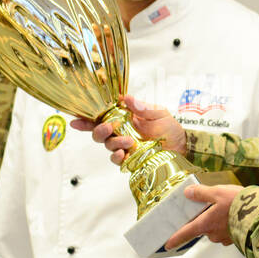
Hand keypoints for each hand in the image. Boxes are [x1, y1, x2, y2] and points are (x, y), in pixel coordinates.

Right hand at [71, 94, 185, 166]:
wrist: (182, 145)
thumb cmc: (170, 127)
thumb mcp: (158, 112)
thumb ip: (142, 107)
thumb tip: (126, 98)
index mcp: (124, 118)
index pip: (101, 117)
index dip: (86, 120)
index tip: (76, 120)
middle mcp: (120, 132)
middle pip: (99, 133)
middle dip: (99, 131)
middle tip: (109, 128)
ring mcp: (124, 146)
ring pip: (107, 146)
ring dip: (114, 143)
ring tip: (128, 141)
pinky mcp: (130, 159)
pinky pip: (117, 160)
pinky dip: (117, 157)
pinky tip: (123, 153)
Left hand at [165, 184, 241, 248]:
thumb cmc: (239, 204)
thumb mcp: (217, 192)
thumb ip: (201, 193)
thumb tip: (188, 192)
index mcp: (205, 224)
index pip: (185, 233)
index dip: (175, 239)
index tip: (167, 244)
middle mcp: (213, 234)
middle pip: (203, 229)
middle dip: (205, 220)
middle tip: (212, 207)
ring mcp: (225, 238)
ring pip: (216, 230)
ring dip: (218, 221)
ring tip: (228, 208)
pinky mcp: (236, 238)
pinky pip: (228, 231)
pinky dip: (229, 223)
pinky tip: (236, 214)